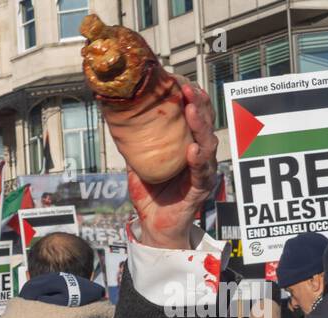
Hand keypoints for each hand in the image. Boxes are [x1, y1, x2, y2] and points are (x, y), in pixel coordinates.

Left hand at [128, 78, 218, 249]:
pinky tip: (194, 148)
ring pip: (208, 143)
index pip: (193, 116)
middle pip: (204, 124)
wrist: (153, 226)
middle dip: (198, 103)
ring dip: (200, 125)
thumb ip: (136, 145)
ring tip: (191, 109)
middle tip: (188, 87)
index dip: (190, 98)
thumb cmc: (150, 195)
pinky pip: (202, 172)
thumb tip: (119, 120)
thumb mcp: (139, 165)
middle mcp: (199, 155)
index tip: (180, 80)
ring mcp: (202, 171)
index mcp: (187, 145)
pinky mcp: (200, 189)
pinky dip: (199, 159)